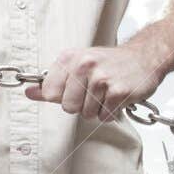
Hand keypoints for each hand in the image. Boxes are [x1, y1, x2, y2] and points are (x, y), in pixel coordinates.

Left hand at [25, 41, 163, 121]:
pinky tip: (118, 97)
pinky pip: (104, 117)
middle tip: (95, 92)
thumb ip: (52, 82)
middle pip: (68, 107)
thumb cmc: (109, 63)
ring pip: (87, 114)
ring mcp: (101, 78)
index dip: (62, 97)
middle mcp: (84, 65)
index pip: (50, 93)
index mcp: (70, 58)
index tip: (75, 89)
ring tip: (108, 93)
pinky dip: (111, 112)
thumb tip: (29, 92)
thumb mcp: (77, 65)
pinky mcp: (118, 91)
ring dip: (98, 109)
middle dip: (82, 105)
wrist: (144, 57)